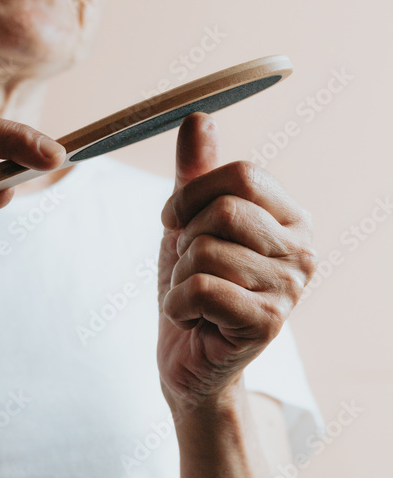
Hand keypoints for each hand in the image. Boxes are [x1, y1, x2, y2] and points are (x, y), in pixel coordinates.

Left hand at [157, 112, 317, 413]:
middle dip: (184, 241)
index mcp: (291, 218)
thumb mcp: (188, 225)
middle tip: (187, 270)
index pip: (242, 175)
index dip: (191, 195)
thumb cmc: (193, 290)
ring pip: (205, 252)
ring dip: (178, 278)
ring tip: (193, 299)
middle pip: (224, 211)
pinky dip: (178, 304)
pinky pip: (201, 289)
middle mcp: (303, 250)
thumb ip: (195, 175)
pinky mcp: (268, 322)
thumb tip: (197, 117)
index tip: (174, 223)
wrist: (189, 360)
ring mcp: (290, 289)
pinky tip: (192, 320)